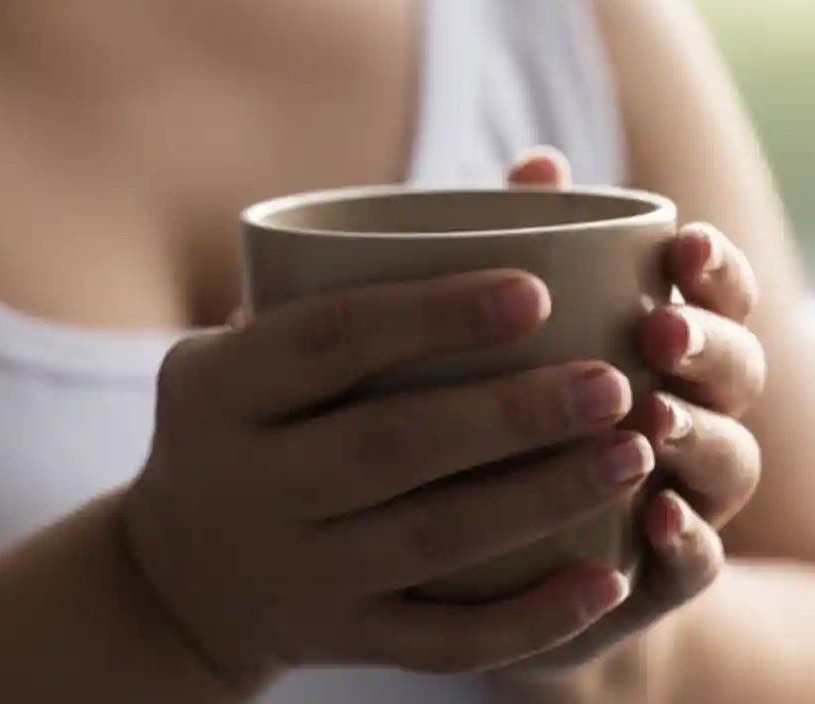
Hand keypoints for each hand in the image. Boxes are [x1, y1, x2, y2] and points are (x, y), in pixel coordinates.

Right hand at [121, 265, 651, 693]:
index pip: (328, 340)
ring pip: (429, 541)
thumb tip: (542, 173)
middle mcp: (248, 483)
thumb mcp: (260, 342)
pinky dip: (529, 618)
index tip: (538, 290)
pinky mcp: (342, 639)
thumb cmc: (249, 419)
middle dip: (510, 415)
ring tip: (634, 453)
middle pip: (390, 446)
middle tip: (614, 384)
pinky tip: (605, 581)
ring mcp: (297, 571)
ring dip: (540, 500)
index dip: (432, 314)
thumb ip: (381, 265)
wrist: (180, 577)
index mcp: (217, 390)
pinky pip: (441, 641)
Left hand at [495, 148, 765, 676]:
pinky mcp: (663, 578)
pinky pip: (700, 564)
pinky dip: (689, 539)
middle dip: (710, 347)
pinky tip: (656, 517)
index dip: (720, 273)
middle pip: (740, 374)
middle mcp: (697, 420)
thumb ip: (533, 254)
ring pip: (734, 463)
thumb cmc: (517, 425)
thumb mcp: (515, 341)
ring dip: (701, 436)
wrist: (502, 570)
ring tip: (653, 419)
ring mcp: (690, 499)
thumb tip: (539, 164)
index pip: (722, 300)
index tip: (686, 245)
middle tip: (661, 332)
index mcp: (673, 353)